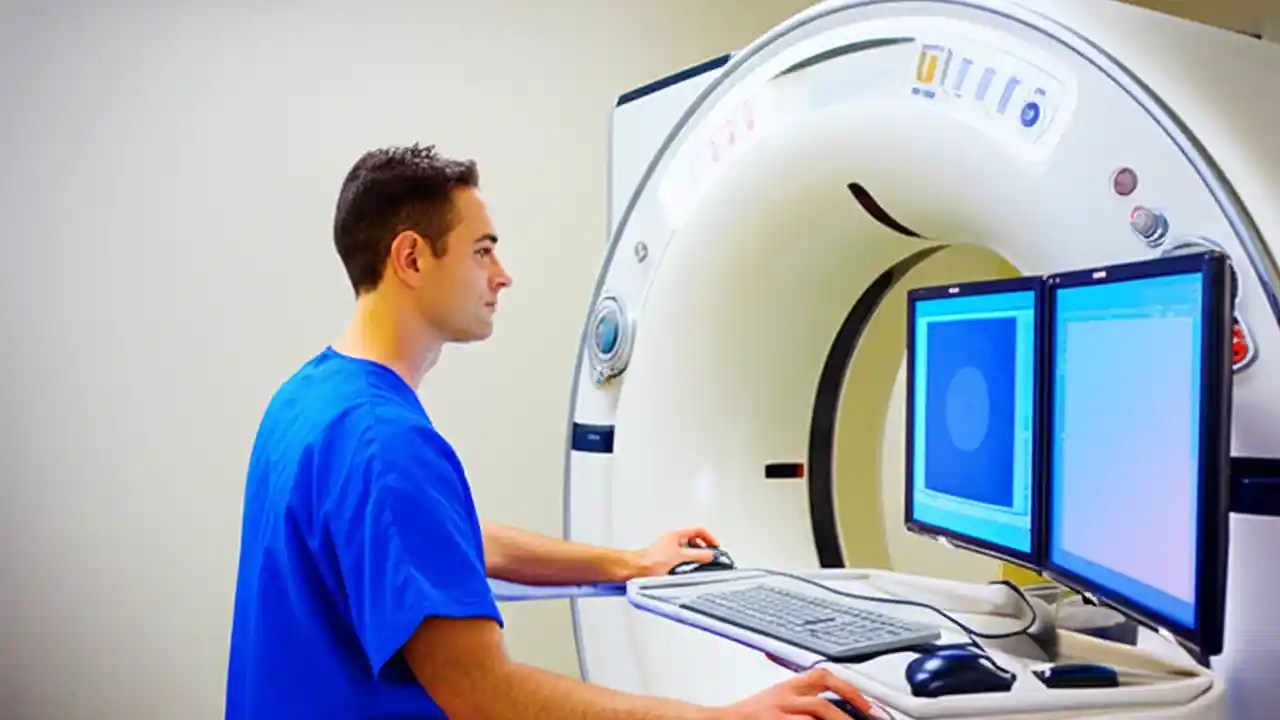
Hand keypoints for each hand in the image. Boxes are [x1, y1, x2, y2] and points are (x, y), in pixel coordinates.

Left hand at [630, 526, 720, 576]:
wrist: (636, 570)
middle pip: (694, 540)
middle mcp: (672, 540)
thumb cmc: (651, 561)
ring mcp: (669, 549)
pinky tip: (687, 571)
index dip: (710, 538)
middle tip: (709, 557)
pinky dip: (687, 564)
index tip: (716, 547)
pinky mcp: (666, 560)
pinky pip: (681, 559)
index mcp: (676, 535)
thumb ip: (698, 555)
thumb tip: (711, 555)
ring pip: (688, 551)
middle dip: (703, 549)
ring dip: (695, 557)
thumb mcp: (680, 557)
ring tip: (699, 565)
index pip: (699, 531)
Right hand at [715, 668, 885, 719]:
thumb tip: (837, 709)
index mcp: (786, 687)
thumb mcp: (775, 699)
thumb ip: (802, 701)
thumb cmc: (747, 716)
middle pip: (822, 705)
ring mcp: (776, 715)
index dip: (850, 690)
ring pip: (814, 717)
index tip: (869, 706)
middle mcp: (782, 699)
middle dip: (847, 718)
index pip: (823, 677)